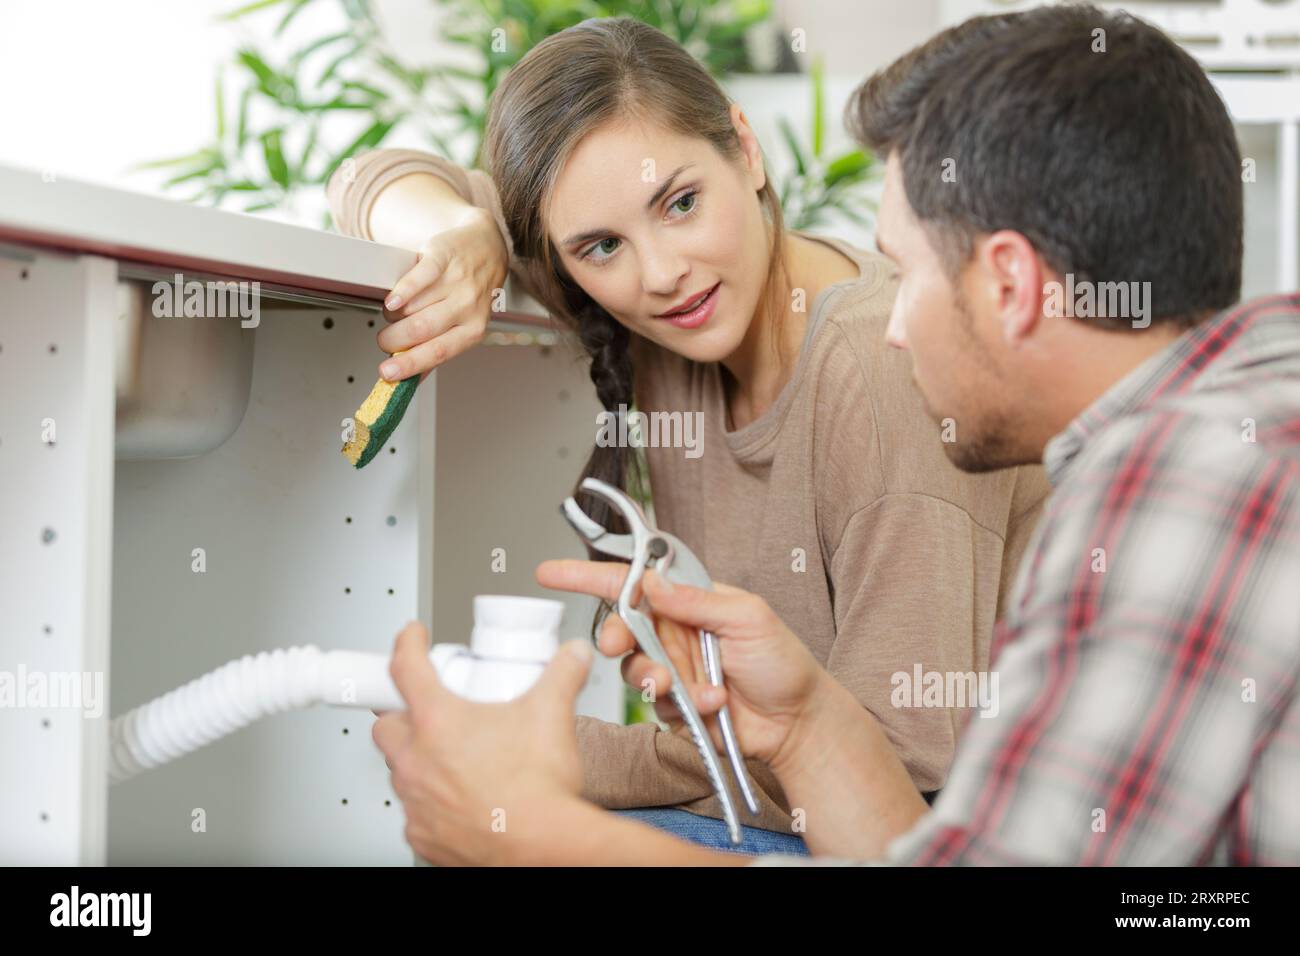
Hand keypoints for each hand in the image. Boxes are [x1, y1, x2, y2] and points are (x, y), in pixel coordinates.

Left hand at [371, 620, 592, 864]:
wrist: (545, 846)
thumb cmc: (539, 788)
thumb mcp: (554, 712)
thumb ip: (563, 673)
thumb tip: (572, 655)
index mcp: (438, 721)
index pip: (404, 667)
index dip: (406, 644)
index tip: (411, 637)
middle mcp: (417, 761)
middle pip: (387, 724)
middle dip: (402, 712)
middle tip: (429, 710)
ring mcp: (416, 801)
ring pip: (400, 770)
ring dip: (417, 759)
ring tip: (451, 758)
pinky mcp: (423, 834)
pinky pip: (415, 811)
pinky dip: (430, 802)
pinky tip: (458, 798)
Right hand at [374, 207, 507, 381]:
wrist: (488, 247)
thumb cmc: (474, 290)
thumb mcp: (466, 324)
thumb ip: (439, 350)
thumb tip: (411, 380)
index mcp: (473, 330)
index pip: (438, 352)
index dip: (409, 364)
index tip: (387, 373)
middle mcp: (467, 306)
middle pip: (420, 330)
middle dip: (393, 339)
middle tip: (386, 340)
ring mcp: (456, 282)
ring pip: (413, 307)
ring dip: (394, 315)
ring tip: (394, 314)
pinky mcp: (443, 258)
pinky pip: (418, 278)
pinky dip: (401, 292)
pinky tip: (392, 301)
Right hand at [535, 560, 825, 773]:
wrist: (797, 723)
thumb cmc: (783, 663)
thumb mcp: (748, 618)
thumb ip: (696, 600)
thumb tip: (651, 581)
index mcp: (689, 602)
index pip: (634, 582)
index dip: (590, 575)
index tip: (552, 572)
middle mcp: (674, 633)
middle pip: (620, 627)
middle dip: (615, 636)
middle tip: (620, 644)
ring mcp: (672, 670)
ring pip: (632, 669)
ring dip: (654, 676)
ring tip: (686, 685)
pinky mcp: (675, 706)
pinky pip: (658, 704)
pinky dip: (687, 704)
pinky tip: (717, 704)